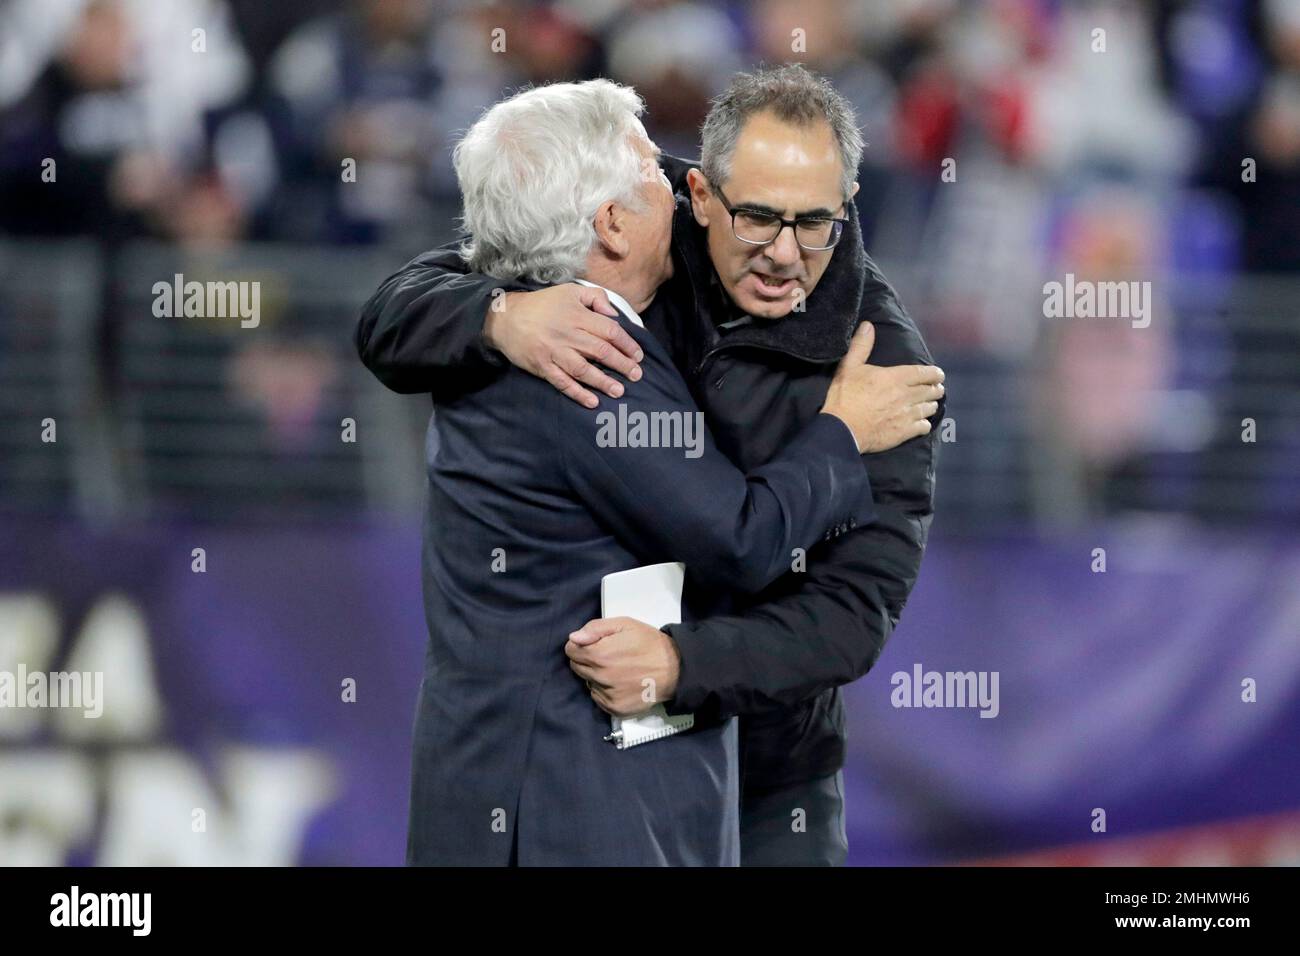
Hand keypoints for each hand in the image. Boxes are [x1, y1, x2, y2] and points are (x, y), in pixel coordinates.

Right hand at [482, 284, 644, 407]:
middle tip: (637, 375)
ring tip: (619, 391)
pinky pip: (562, 383)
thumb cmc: (542, 305)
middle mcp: (567, 335)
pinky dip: (578, 393)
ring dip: (603, 382)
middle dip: (622, 365)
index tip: (639, 355)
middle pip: (600, 351)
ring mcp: (554, 352)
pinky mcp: (542, 367)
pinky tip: (592, 402)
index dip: (627, 344)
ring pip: (583, 370)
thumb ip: (596, 298)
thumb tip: (614, 315)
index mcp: (577, 315)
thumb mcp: (570, 291)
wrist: (505, 318)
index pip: (609, 331)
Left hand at [564, 617, 680, 717]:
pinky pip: (598, 698)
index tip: (593, 644)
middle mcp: (601, 676)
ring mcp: (608, 695)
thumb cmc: (650, 644)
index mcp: (601, 654)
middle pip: (576, 667)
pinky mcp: (615, 709)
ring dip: (596, 676)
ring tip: (616, 670)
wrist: (675, 669)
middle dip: (587, 659)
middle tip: (607, 655)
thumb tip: (574, 638)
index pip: (571, 650)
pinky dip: (604, 691)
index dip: (580, 644)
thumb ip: (596, 628)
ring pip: (587, 682)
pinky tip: (619, 683)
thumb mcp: (625, 624)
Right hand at [820, 322, 944, 452]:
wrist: (842, 430)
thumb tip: (868, 325)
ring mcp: (907, 414)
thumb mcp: (848, 367)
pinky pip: (924, 426)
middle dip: (935, 389)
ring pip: (929, 408)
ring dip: (931, 405)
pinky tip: (923, 423)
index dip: (935, 373)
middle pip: (930, 391)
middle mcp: (906, 395)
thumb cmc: (844, 397)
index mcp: (895, 377)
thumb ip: (861, 346)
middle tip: (936, 389)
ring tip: (931, 404)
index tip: (939, 374)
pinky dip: (925, 423)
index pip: (924, 373)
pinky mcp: (904, 432)